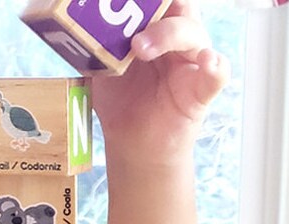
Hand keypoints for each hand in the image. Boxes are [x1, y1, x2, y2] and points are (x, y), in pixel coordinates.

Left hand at [92, 0, 229, 164]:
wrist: (132, 144)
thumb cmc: (120, 101)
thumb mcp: (100, 71)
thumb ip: (92, 48)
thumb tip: (70, 30)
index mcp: (153, 27)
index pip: (157, 1)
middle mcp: (176, 39)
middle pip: (177, 7)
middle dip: (157, 6)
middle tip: (131, 22)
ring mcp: (191, 63)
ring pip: (192, 34)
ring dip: (168, 34)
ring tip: (141, 48)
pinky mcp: (201, 91)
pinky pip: (218, 74)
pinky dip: (215, 66)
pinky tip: (209, 62)